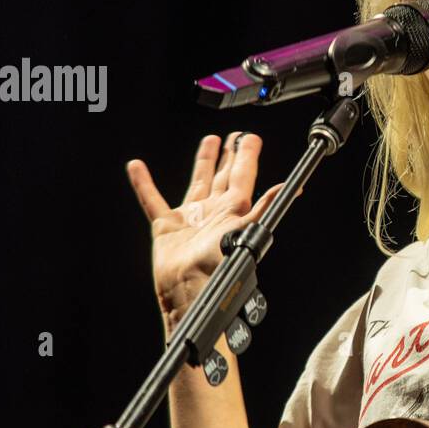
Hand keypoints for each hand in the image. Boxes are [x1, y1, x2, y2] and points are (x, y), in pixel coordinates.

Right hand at [126, 132, 291, 329]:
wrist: (189, 292)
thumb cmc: (217, 269)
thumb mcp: (247, 233)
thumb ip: (265, 208)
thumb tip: (291, 188)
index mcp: (233, 211)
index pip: (244, 176)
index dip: (247, 155)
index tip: (251, 138)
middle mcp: (214, 212)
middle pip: (225, 176)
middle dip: (231, 155)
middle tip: (237, 135)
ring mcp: (191, 219)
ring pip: (198, 183)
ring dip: (204, 162)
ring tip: (210, 141)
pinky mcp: (166, 228)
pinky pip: (152, 200)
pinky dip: (144, 184)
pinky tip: (137, 167)